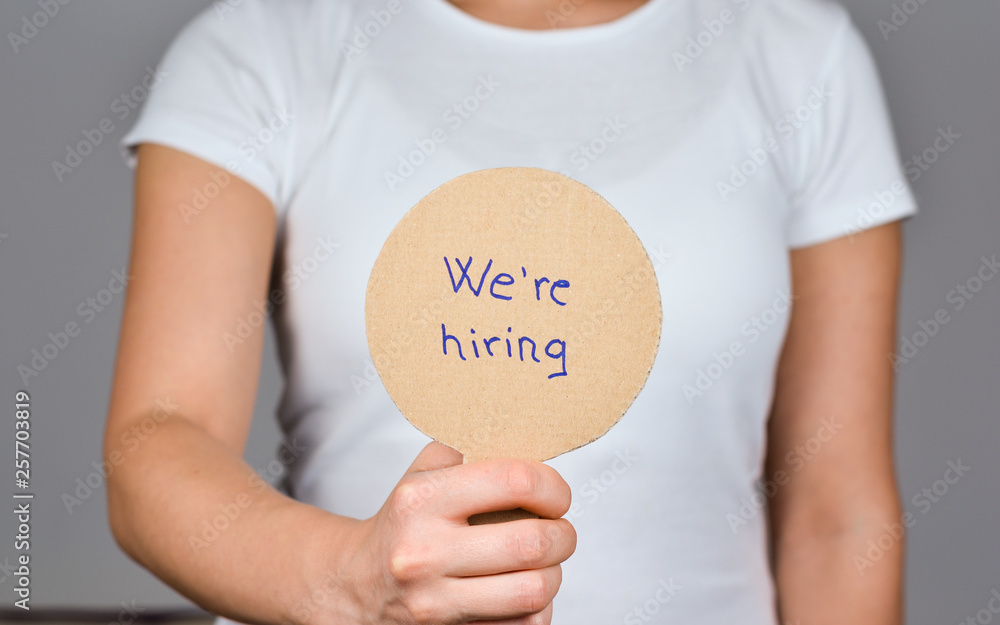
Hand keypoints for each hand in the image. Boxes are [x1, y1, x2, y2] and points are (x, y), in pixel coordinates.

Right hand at [336, 442, 576, 624]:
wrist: (355, 585)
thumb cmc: (402, 523)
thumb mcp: (420, 473)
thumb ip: (467, 447)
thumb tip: (528, 440)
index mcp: (421, 500)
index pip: (514, 481)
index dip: (552, 487)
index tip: (556, 495)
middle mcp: (424, 551)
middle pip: (533, 543)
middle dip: (563, 535)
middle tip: (559, 530)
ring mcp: (435, 602)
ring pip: (534, 591)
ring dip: (554, 574)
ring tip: (544, 562)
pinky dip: (537, 609)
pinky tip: (523, 590)